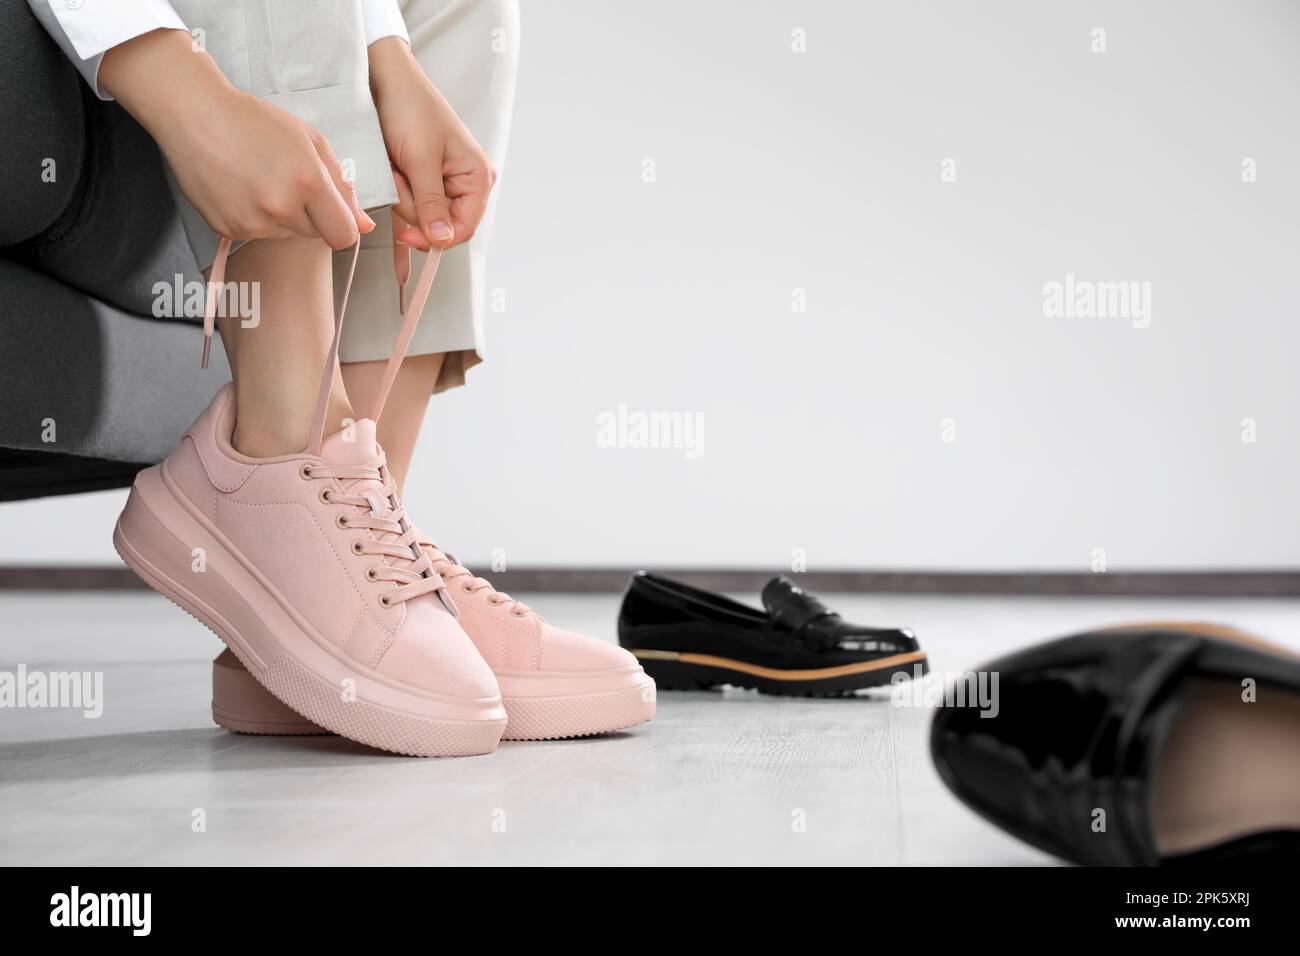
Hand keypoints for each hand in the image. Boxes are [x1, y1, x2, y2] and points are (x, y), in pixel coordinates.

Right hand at [101, 29, 373, 249]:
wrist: (194, 114)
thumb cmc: (255, 121)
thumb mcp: (311, 141)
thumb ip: (343, 186)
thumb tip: (365, 225)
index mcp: (308, 183)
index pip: (343, 235)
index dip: (342, 224)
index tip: (333, 212)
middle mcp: (280, 208)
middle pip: (315, 234)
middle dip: (310, 213)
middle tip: (286, 178)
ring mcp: (251, 223)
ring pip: (286, 234)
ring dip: (282, 215)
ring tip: (260, 178)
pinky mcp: (227, 229)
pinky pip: (257, 234)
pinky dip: (255, 217)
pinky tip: (241, 187)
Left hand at [368, 37, 495, 250]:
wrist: (385, 81)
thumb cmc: (410, 110)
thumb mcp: (420, 159)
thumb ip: (432, 203)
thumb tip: (443, 241)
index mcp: (477, 178)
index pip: (464, 228)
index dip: (436, 238)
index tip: (407, 236)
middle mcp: (465, 185)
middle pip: (441, 225)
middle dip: (414, 210)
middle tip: (399, 177)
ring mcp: (443, 185)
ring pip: (422, 218)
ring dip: (401, 199)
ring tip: (394, 167)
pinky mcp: (422, 184)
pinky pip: (415, 215)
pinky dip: (404, 225)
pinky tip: (401, 267)